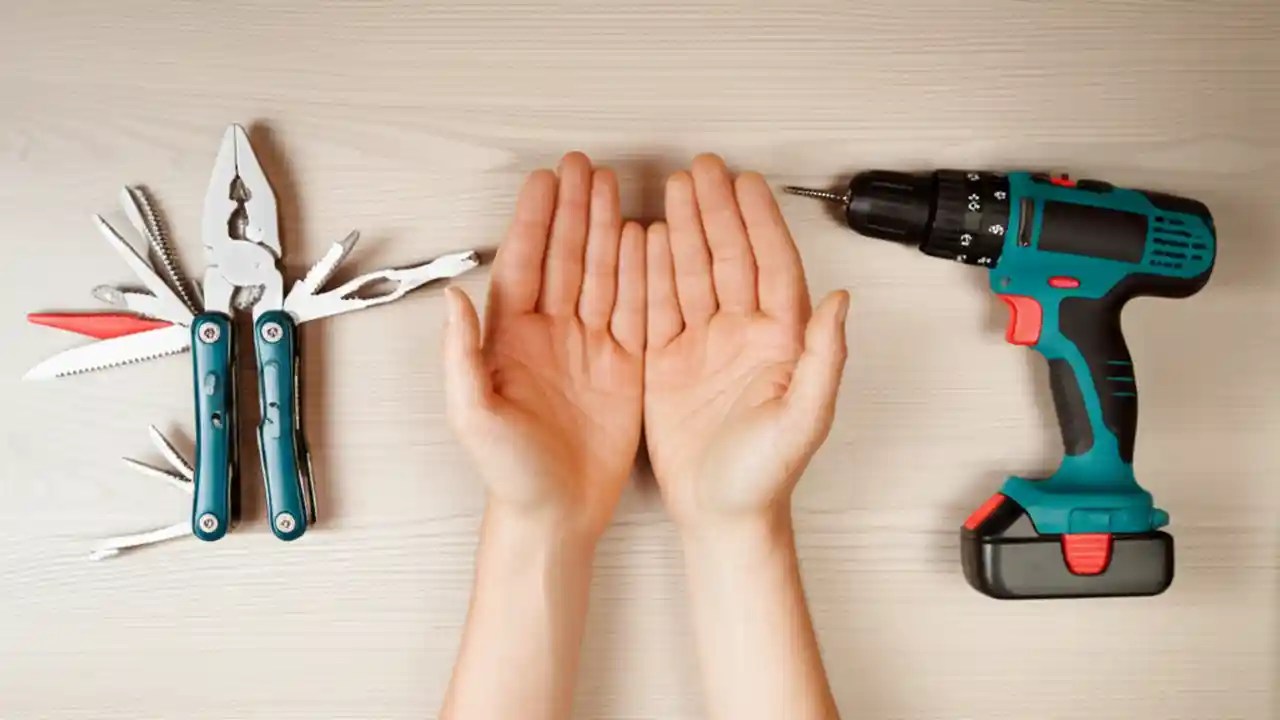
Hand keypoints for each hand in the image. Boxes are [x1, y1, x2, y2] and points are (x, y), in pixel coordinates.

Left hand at [444, 152, 645, 539]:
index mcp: (512, 339)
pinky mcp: (624, 367)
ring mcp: (590, 347)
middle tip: (584, 166)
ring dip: (606, 231)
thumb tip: (453, 297)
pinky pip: (636, 310)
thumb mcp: (474, 416)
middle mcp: (551, 334)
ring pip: (601, 275)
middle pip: (566, 259)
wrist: (556, 514)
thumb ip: (461, 356)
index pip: (527, 265)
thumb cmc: (509, 472)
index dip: (537, 221)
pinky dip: (642, 274)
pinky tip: (646, 240)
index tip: (547, 181)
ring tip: (614, 186)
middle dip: (575, 211)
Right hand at [644, 154, 848, 527]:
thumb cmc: (766, 477)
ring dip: (685, 230)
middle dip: (716, 211)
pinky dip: (652, 270)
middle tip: (701, 168)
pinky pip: (660, 305)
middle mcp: (744, 335)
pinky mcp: (669, 362)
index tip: (744, 183)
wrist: (721, 516)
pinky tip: (645, 239)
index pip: (770, 267)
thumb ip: (824, 358)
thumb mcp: (803, 420)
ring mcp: (704, 345)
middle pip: (729, 258)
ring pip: (693, 274)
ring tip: (672, 188)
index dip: (758, 222)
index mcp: (780, 342)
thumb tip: (839, 300)